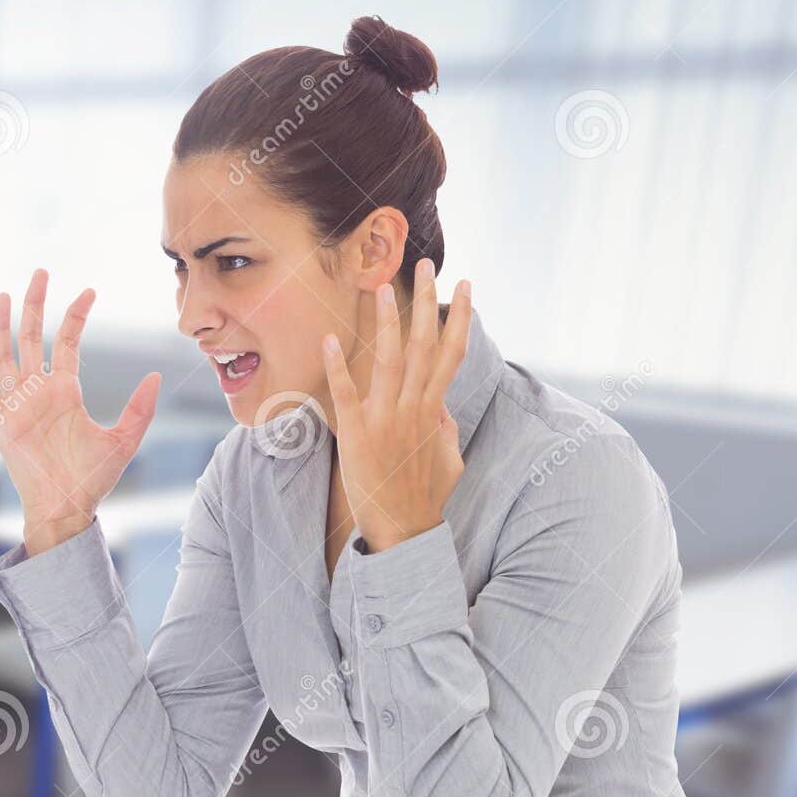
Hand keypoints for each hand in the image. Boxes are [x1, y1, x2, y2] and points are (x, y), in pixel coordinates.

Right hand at [0, 269, 161, 554]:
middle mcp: (39, 391)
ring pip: (6, 353)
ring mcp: (17, 404)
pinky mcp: (0, 423)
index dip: (77, 314)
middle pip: (33, 336)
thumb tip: (155, 376)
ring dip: (4, 325)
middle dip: (36, 304)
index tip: (90, 291)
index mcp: (65, 390)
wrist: (64, 508)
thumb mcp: (123, 440)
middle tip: (41, 272)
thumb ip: (139, 408)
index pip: (68, 341)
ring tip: (7, 295)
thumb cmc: (92, 480)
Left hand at [321, 258, 471, 553]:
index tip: (465, 286)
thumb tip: (442, 406)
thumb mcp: (448, 459)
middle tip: (428, 264)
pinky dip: (338, 367)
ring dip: (386, 323)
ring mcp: (387, 420)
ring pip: (389, 362)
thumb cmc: (425, 498)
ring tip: (383, 288)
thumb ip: (446, 427)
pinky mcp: (358, 435)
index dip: (459, 317)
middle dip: (427, 303)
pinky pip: (347, 394)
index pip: (451, 353)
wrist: (405, 531)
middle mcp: (414, 408)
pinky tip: (330, 339)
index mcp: (436, 410)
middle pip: (423, 346)